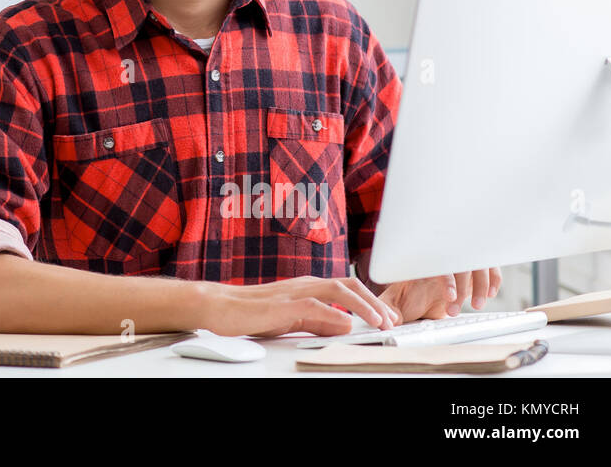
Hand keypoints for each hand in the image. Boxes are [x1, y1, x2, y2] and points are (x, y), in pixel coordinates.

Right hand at [194, 276, 400, 336]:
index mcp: (307, 287)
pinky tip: (346, 323)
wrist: (217, 306)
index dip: (371, 301)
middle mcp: (304, 285)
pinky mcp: (282, 304)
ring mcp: (293, 292)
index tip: (389, 318)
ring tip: (379, 322)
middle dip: (374, 301)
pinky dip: (333, 313)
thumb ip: (318, 321)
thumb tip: (346, 326)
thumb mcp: (292, 319)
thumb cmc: (250, 312)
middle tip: (392, 320)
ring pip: (336, 290)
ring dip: (362, 305)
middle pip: (348, 284)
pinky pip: (312, 306)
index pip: (347, 288)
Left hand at [379, 267, 502, 321]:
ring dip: (481, 285)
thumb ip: (389, 305)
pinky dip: (493, 279)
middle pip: (461, 265)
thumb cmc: (407, 292)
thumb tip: (388, 319)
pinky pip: (490, 268)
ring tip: (477, 305)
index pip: (439, 264)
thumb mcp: (395, 297)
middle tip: (457, 310)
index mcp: (424, 260)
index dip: (447, 281)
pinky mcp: (475, 264)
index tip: (449, 297)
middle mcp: (444, 256)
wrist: (417, 290)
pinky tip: (490, 294)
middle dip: (463, 289)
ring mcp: (461, 258)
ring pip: (478, 265)